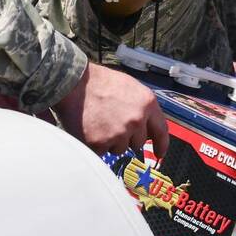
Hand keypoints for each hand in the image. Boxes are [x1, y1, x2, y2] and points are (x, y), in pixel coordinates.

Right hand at [53, 62, 169, 156]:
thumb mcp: (130, 87)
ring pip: (120, 149)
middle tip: (112, 123)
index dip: (161, 145)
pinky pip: (102, 152)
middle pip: (138, 143)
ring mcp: (119, 133)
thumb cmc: (100, 82)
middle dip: (127, 138)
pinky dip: (96, 144)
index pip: (161, 130)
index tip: (159, 154)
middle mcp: (136, 120)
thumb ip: (142, 107)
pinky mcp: (101, 143)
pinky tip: (90, 129)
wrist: (74, 83)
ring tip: (100, 122)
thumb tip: (146, 125)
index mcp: (147, 104)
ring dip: (111, 141)